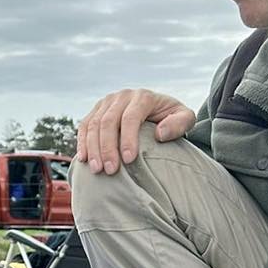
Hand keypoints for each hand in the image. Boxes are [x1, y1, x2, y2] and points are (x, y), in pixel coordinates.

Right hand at [77, 89, 195, 174]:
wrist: (155, 111)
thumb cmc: (171, 119)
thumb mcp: (185, 118)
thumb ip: (180, 124)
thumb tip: (160, 133)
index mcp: (142, 97)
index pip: (131, 117)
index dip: (128, 139)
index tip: (129, 160)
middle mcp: (121, 97)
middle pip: (108, 122)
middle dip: (107, 148)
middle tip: (110, 171)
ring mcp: (106, 103)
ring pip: (93, 125)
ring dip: (93, 148)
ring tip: (97, 170)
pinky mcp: (96, 111)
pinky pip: (84, 126)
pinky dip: (82, 143)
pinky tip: (84, 159)